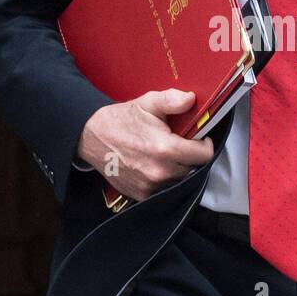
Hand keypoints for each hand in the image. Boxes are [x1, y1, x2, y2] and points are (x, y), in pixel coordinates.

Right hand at [76, 89, 214, 201]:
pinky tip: (154, 166)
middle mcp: (159, 172)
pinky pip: (164, 190)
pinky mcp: (141, 196)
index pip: (204, 156)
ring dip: (178, 170)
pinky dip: (164, 180)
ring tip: (166, 155)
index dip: (205, 145)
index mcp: (165, 148)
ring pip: (179, 181)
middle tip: (180, 145)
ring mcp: (150, 187)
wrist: (91, 137)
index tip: (199, 139)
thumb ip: (172, 100)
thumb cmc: (123, 119)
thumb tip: (192, 99)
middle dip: (190, 157)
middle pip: (193, 169)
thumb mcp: (148, 102)